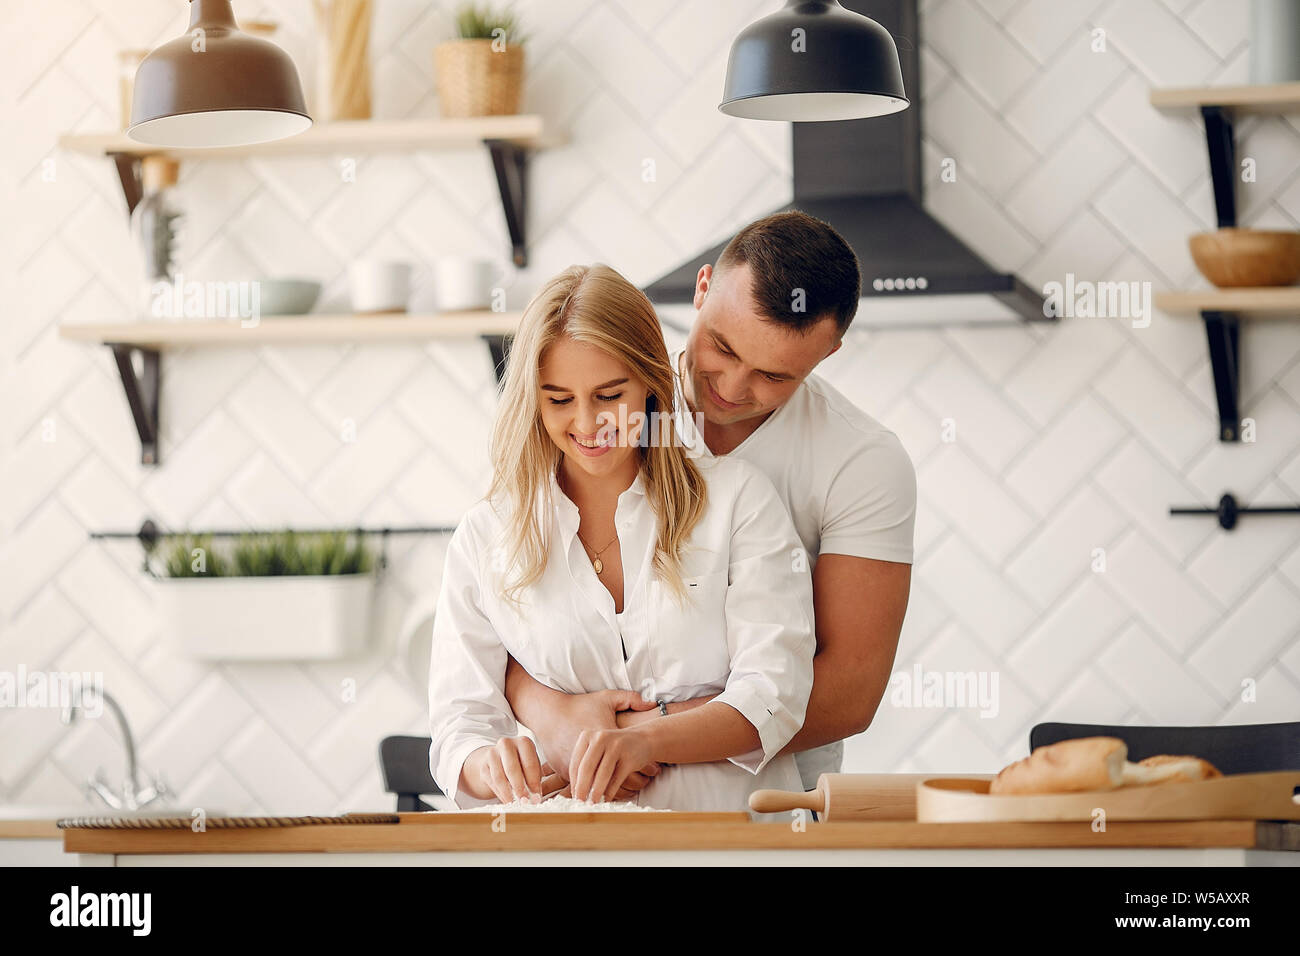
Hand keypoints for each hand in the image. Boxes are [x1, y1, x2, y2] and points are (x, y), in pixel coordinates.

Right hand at [471, 736, 545, 803]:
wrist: (500, 758)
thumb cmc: (522, 763)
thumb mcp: (531, 764)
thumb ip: (534, 777)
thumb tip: (536, 796)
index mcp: (523, 742)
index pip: (529, 763)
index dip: (533, 782)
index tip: (537, 796)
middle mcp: (506, 744)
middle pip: (512, 769)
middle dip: (519, 788)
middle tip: (525, 802)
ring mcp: (492, 754)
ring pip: (499, 777)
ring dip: (508, 794)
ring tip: (515, 804)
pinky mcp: (483, 766)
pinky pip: (492, 783)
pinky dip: (500, 794)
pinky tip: (507, 802)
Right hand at [540, 689, 658, 779]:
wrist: (550, 712)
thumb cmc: (580, 705)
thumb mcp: (606, 698)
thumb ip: (630, 699)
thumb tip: (651, 703)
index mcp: (605, 738)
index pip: (628, 760)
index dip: (643, 768)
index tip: (654, 771)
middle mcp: (592, 753)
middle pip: (615, 777)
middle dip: (630, 786)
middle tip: (641, 786)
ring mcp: (578, 762)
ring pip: (597, 785)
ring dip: (610, 791)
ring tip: (629, 789)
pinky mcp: (565, 769)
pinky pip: (582, 784)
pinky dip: (591, 789)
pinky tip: (603, 790)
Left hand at [568, 727, 655, 802]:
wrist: (643, 739)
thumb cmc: (615, 748)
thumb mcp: (597, 750)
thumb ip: (586, 765)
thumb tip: (575, 791)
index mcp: (587, 735)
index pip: (576, 762)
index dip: (573, 781)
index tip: (573, 795)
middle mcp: (601, 738)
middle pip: (587, 767)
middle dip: (582, 788)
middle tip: (579, 802)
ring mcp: (616, 746)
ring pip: (602, 774)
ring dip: (596, 792)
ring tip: (592, 803)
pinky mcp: (629, 757)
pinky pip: (617, 778)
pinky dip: (610, 792)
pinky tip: (606, 799)